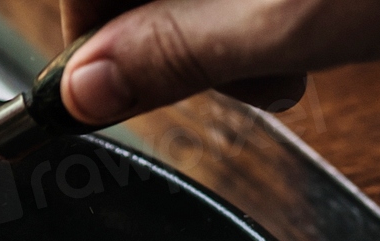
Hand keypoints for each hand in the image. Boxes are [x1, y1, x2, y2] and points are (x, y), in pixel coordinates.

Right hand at [59, 0, 379, 121]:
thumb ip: (175, 54)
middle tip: (233, 78)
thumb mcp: (291, 21)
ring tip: (282, 59)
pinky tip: (296, 19)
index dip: (90, 35)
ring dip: (213, 24)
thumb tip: (83, 92)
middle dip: (164, 32)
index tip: (113, 88)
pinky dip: (247, 2)